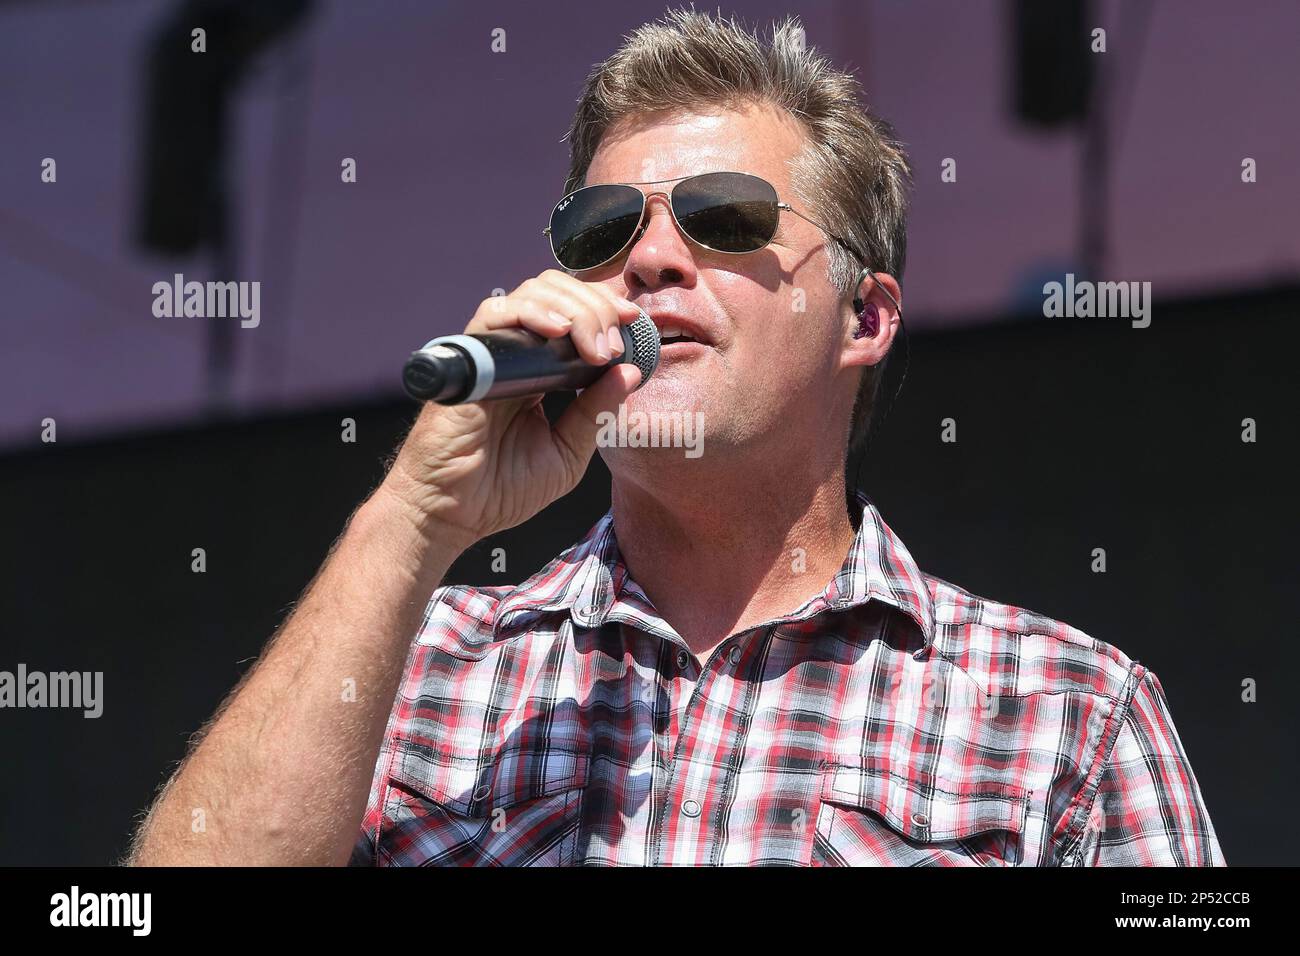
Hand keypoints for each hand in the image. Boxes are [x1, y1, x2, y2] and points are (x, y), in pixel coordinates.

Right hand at [379, 270, 642, 546]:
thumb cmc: (501, 491)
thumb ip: (596, 412)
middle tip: (613, 343)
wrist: (454, 515)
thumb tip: (630, 372)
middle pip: (556, 293)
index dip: (602, 307)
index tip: (631, 319)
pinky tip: (560, 331)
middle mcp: (515, 356)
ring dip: (574, 308)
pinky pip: (494, 315)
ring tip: (596, 345)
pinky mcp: (469, 363)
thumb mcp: (567, 452)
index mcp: (539, 373)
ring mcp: (491, 356)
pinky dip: (531, 313)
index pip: (571, 314)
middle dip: (595, 306)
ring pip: (530, 294)